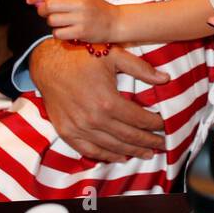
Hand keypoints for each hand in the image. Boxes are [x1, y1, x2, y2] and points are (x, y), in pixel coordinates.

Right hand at [29, 39, 169, 162]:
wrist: (48, 62)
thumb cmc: (82, 55)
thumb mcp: (114, 55)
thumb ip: (141, 68)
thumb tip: (165, 79)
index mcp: (108, 101)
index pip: (139, 119)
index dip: (154, 124)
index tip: (165, 126)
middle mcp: (93, 119)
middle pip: (128, 136)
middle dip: (148, 142)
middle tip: (162, 144)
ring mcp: (78, 128)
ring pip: (112, 147)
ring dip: (132, 152)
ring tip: (147, 153)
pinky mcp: (66, 131)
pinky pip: (89, 150)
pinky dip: (107, 156)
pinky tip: (120, 157)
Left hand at [31, 0, 118, 42]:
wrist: (115, 22)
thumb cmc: (96, 9)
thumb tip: (38, 1)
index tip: (29, 0)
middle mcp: (78, 4)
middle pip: (48, 6)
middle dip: (42, 11)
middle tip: (46, 13)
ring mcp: (80, 18)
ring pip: (51, 21)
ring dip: (52, 23)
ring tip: (62, 23)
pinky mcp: (80, 32)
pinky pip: (58, 33)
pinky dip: (59, 33)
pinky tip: (67, 31)